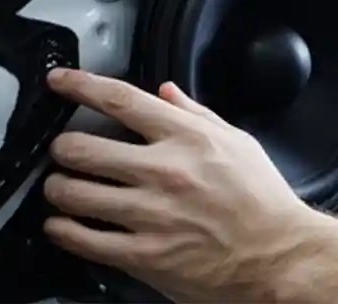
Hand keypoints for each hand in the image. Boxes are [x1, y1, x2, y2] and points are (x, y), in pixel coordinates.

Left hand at [40, 68, 315, 302]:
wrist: (279, 255)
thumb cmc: (263, 201)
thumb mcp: (238, 143)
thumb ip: (198, 114)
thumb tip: (166, 92)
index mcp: (188, 139)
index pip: (121, 100)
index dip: (81, 86)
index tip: (61, 82)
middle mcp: (165, 172)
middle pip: (84, 148)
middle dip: (62, 147)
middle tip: (61, 150)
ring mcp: (151, 215)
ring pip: (75, 194)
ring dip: (58, 188)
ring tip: (59, 187)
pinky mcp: (144, 255)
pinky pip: (85, 240)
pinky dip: (63, 231)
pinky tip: (61, 226)